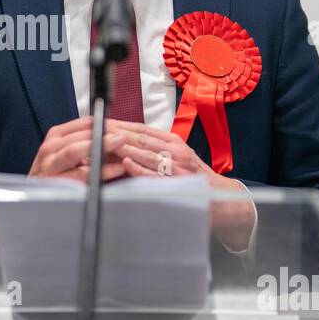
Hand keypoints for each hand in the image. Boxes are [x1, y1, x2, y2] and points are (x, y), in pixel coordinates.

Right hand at [28, 117, 126, 181]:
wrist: (34, 196)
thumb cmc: (54, 173)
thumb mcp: (66, 151)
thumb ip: (86, 142)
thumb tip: (116, 136)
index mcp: (56, 136)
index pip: (85, 123)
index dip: (106, 124)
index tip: (122, 128)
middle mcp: (51, 147)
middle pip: (80, 135)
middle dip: (104, 134)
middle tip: (122, 135)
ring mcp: (51, 164)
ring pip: (74, 150)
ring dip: (100, 147)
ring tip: (119, 146)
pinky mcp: (56, 181)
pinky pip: (81, 174)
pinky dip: (101, 171)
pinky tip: (116, 169)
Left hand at [105, 119, 222, 185]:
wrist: (221, 196)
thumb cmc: (194, 176)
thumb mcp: (177, 156)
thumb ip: (155, 149)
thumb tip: (126, 144)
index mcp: (173, 141)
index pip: (142, 129)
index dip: (120, 125)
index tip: (102, 123)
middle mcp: (175, 150)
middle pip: (141, 138)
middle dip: (117, 133)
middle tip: (96, 130)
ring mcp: (177, 166)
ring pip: (147, 153)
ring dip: (125, 147)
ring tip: (105, 142)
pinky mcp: (178, 182)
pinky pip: (155, 175)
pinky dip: (140, 168)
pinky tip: (126, 163)